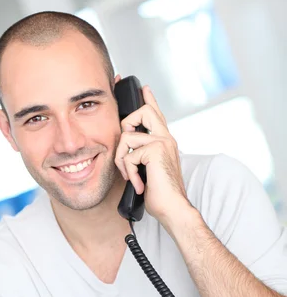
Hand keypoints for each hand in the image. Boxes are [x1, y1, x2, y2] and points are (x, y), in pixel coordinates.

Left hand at [115, 86, 191, 230]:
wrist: (173, 208)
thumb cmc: (160, 194)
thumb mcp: (148, 170)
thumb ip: (141, 155)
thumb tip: (126, 149)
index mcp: (165, 141)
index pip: (155, 113)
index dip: (148, 99)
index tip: (143, 88)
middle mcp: (166, 138)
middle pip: (143, 111)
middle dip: (126, 125)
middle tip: (126, 148)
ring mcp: (162, 142)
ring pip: (128, 137)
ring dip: (122, 160)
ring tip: (131, 176)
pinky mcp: (155, 150)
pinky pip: (129, 154)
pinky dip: (129, 172)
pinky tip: (138, 184)